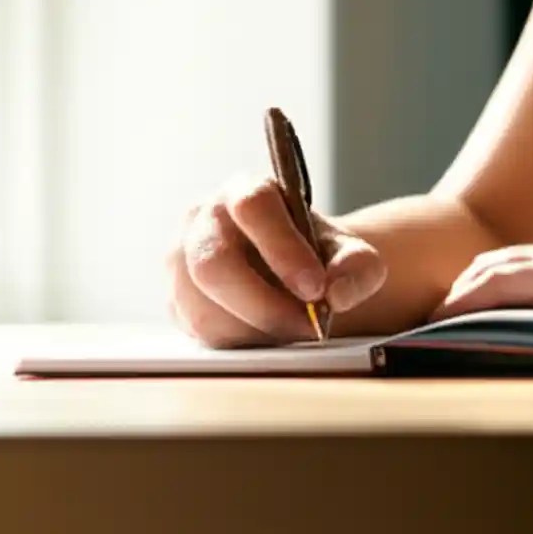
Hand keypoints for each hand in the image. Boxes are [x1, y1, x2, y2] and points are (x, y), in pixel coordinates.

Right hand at [167, 173, 387, 347]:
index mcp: (244, 190)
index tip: (315, 288)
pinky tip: (267, 336)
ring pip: (202, 307)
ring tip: (293, 332)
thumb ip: (357, 267)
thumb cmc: (316, 257)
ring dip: (253, 330)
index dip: (282, 249)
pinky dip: (239, 343)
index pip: (252, 208)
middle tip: (308, 327)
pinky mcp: (175, 300)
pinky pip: (198, 331)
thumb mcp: (351, 255)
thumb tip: (335, 293)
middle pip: (213, 264)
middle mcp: (201, 219)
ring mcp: (179, 261)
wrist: (292, 275)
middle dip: (263, 305)